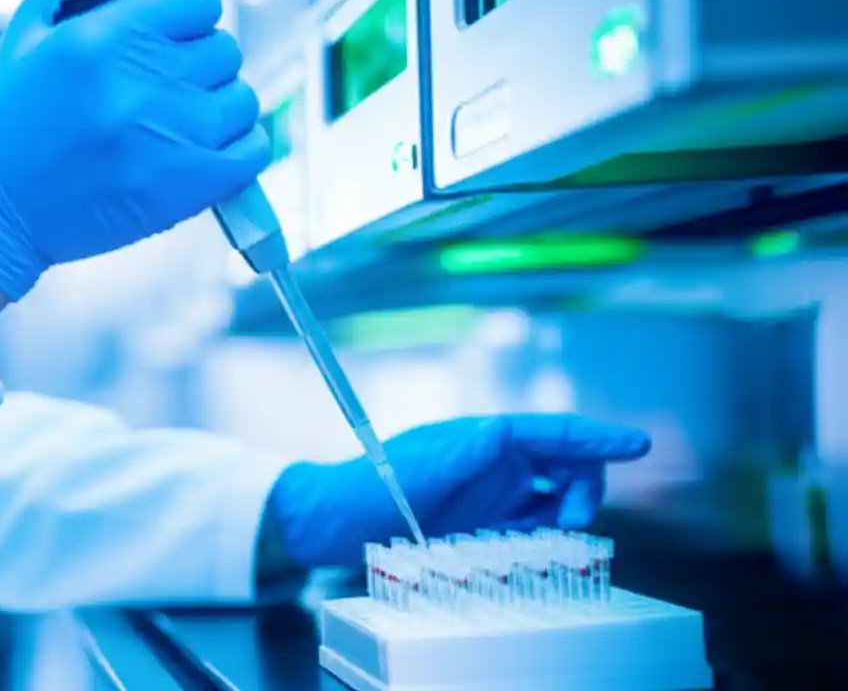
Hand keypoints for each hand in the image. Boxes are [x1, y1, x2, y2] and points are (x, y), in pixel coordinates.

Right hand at [0, 0, 268, 299]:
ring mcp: (171, 136)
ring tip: (178, 122)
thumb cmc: (9, 124)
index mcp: (103, 36)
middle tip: (165, 84)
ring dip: (219, 106)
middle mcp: (141, 81)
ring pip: (243, 98)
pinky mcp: (188, 186)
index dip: (190, 12)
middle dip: (199, 62)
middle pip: (225, 48)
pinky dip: (238, 149)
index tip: (175, 30)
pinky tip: (203, 151)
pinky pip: (254, 149)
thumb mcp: (31, 33)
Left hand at [263, 415, 649, 567]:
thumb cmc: (372, 485)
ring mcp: (496, 492)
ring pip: (560, 495)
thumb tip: (502, 429)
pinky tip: (535, 548)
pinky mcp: (490, 523)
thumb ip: (462, 453)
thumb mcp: (416, 469)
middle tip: (573, 519)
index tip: (638, 442)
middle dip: (587, 484)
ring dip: (570, 512)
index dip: (598, 437)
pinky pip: (537, 525)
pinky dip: (548, 535)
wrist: (340, 521)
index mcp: (487, 437)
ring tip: (554, 535)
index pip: (555, 431)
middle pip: (570, 463)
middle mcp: (498, 460)